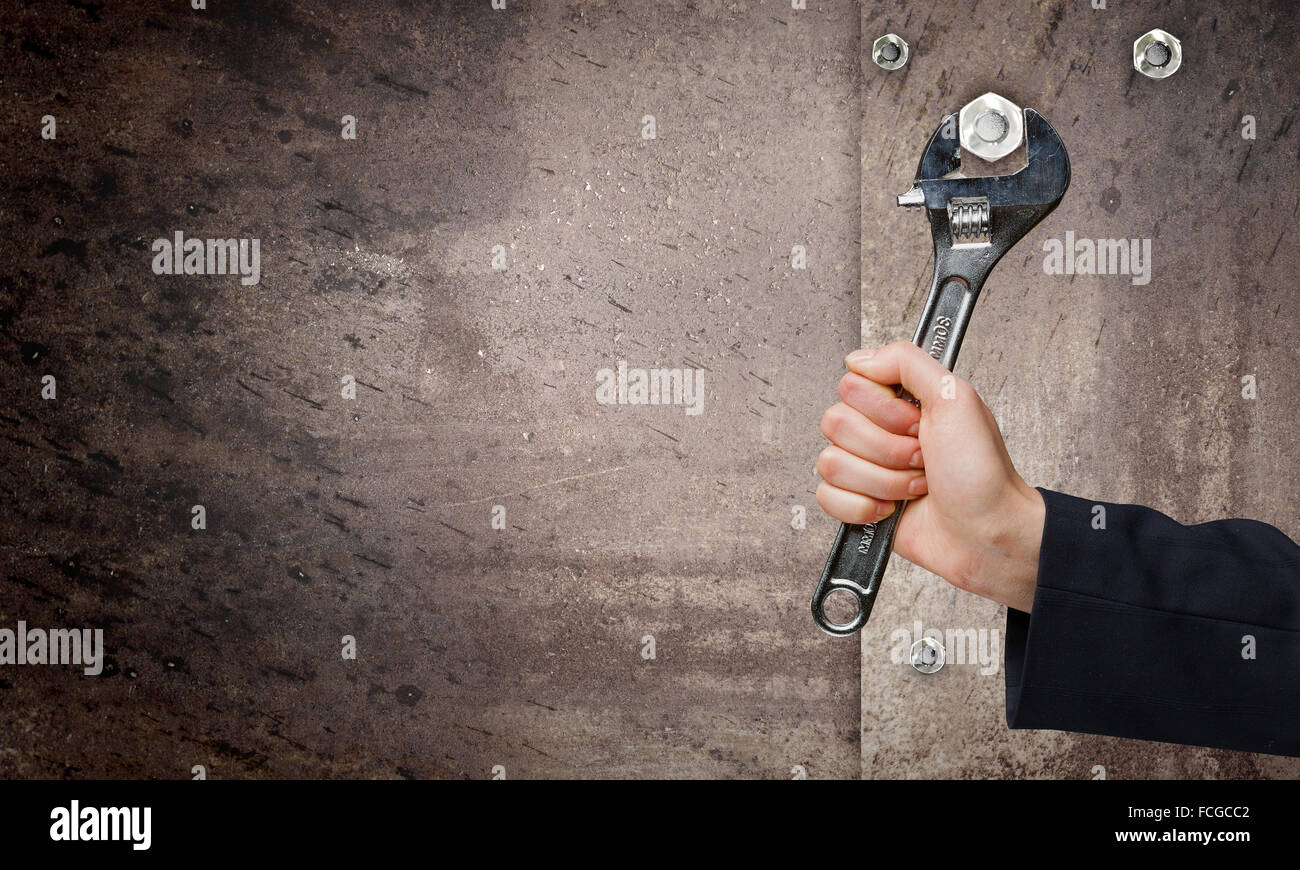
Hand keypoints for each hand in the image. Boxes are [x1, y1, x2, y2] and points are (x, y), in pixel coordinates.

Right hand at [815, 341, 1044, 611]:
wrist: (988, 533)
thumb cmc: (983, 472)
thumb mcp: (955, 398)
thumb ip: (906, 362)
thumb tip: (860, 358)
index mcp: (900, 401)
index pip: (851, 386)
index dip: (884, 410)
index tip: (919, 424)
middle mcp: (879, 431)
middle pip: (836, 423)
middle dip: (886, 449)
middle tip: (923, 458)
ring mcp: (867, 468)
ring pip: (831, 462)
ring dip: (882, 480)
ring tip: (917, 486)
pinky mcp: (858, 504)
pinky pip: (826, 496)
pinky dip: (862, 507)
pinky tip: (893, 509)